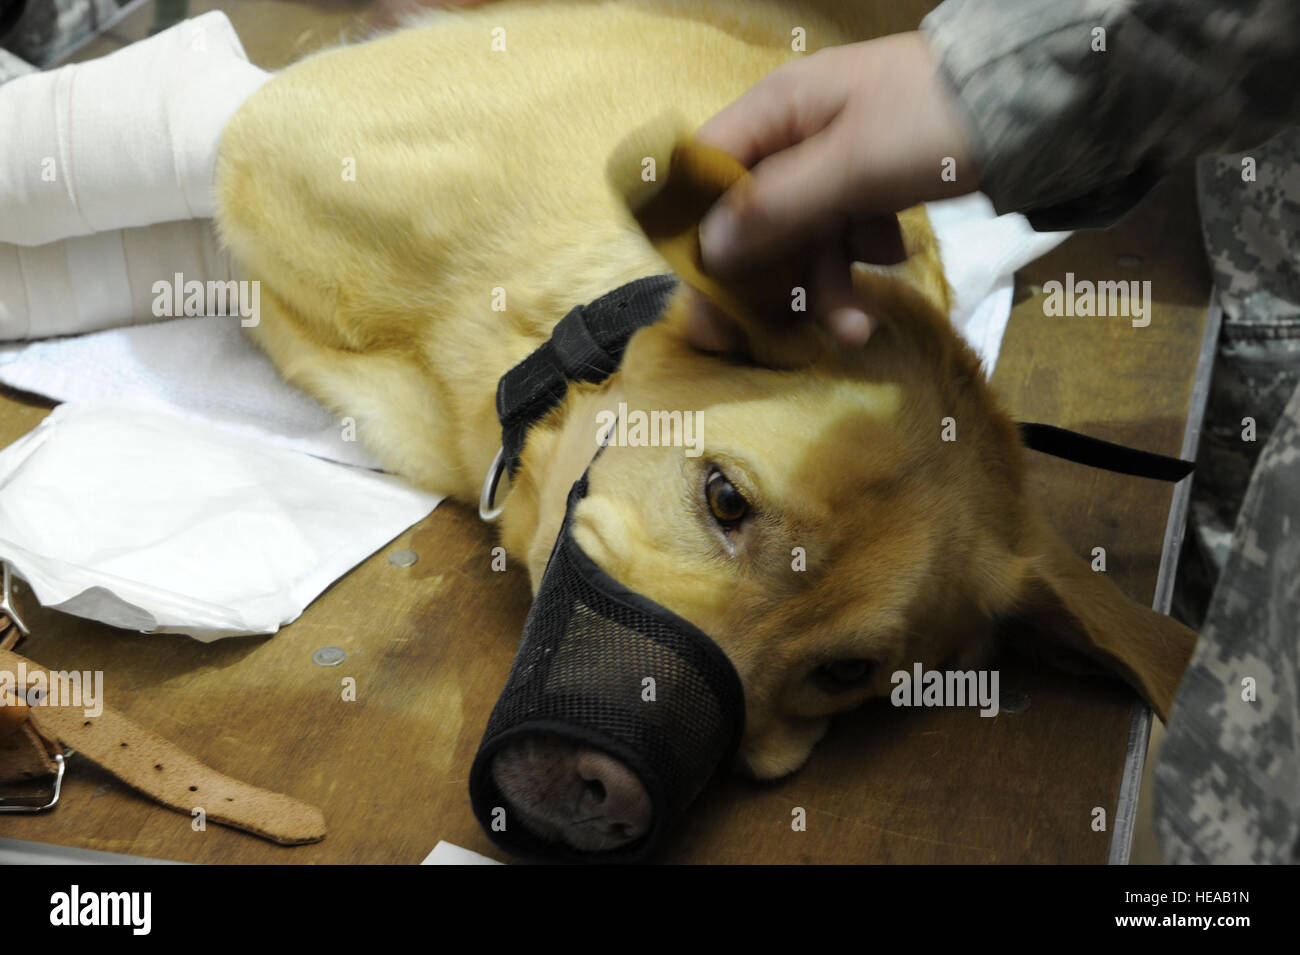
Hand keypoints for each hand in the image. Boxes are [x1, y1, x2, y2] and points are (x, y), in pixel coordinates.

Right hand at [688, 32, 979, 353]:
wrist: (1040, 105)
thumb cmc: (932, 119)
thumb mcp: (852, 165)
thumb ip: (778, 206)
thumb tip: (709, 248)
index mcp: (778, 110)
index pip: (706, 170)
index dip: (694, 229)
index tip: (697, 290)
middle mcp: (796, 136)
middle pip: (751, 218)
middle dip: (762, 280)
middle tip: (747, 342)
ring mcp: (835, 163)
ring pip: (803, 238)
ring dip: (825, 286)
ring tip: (855, 329)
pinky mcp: (870, 187)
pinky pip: (844, 236)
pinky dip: (862, 260)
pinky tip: (894, 261)